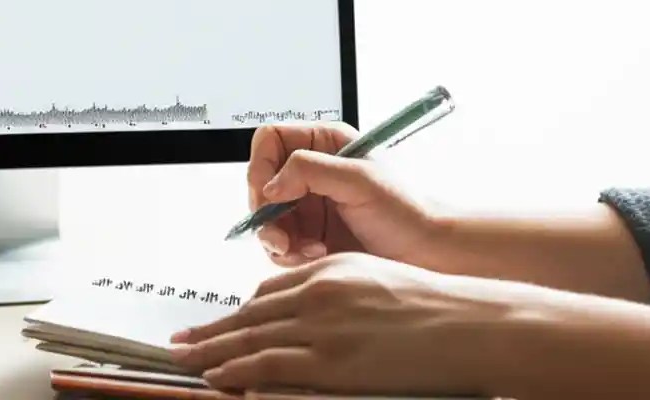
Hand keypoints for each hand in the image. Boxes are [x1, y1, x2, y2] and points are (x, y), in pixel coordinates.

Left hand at [169, 253, 528, 395]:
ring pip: (250, 339)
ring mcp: (321, 328)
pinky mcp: (329, 362)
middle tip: (179, 341)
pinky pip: (268, 366)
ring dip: (211, 351)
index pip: (268, 291)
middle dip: (210, 330)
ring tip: (184, 360)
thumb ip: (338, 292)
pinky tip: (217, 377)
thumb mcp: (377, 281)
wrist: (470, 325)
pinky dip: (237, 371)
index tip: (218, 320)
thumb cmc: (436, 306)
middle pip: (249, 314)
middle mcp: (318, 293)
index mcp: (330, 271)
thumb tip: (309, 310)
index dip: (237, 310)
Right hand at [246, 122, 440, 266]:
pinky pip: (278, 243)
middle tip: (281, 238)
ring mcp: (308, 204)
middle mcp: (311, 171)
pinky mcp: (309, 235)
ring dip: (277, 237)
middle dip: (266, 213)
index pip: (269, 140)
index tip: (270, 196)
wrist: (427, 253)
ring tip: (306, 251)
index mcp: (324, 143)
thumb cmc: (405, 211)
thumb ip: (310, 171)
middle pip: (260, 182)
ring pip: (265, 217)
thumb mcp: (360, 181)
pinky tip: (316, 255)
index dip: (261, 166)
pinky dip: (288, 254)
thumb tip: (269, 186)